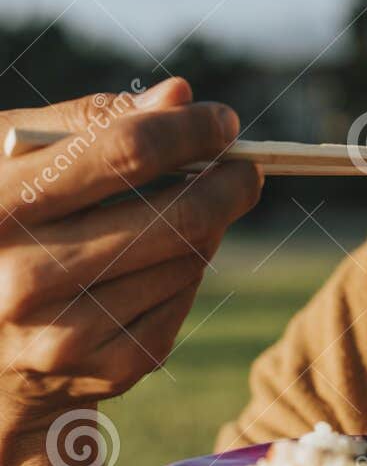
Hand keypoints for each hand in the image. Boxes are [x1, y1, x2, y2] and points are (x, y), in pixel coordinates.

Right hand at [0, 78, 261, 429]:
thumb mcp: (9, 163)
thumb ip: (87, 122)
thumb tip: (177, 96)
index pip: (125, 153)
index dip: (189, 131)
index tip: (222, 122)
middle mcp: (24, 278)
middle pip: (176, 215)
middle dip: (228, 183)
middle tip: (245, 168)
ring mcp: (66, 333)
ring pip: (188, 258)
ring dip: (203, 228)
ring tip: (180, 214)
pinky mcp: (105, 369)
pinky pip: (182, 301)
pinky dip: (183, 274)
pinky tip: (153, 266)